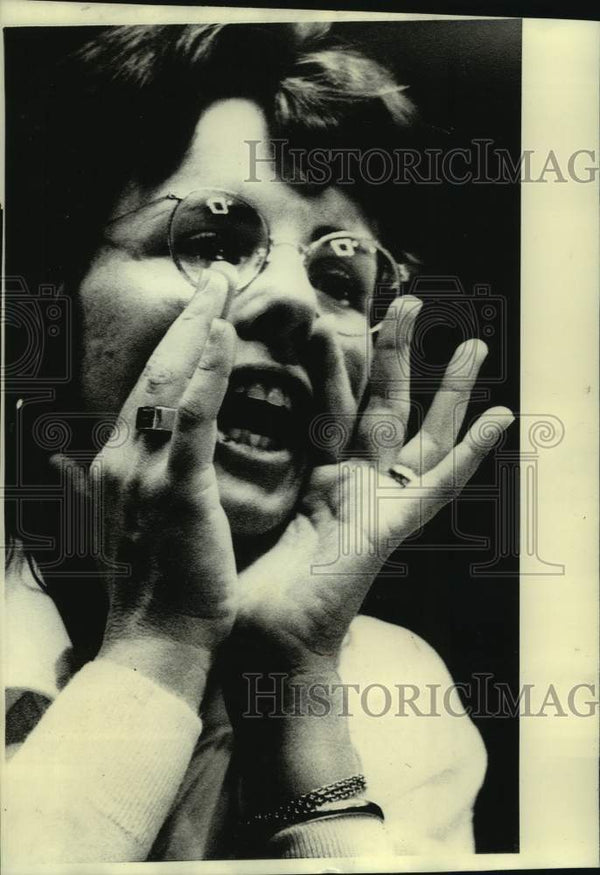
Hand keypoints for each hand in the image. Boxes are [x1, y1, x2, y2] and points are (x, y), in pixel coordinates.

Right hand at [53, 267, 238, 703]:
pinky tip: (224, 333)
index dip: (174, 349)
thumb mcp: (122, 528)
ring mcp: (144, 472)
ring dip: (198, 329)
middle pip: (156, 374)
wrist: (155, 642)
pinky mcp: (175, 489)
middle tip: (219, 279)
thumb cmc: (155, 588)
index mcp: (116, 467)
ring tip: (225, 287)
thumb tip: (68, 463)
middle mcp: (121, 460)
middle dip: (188, 321)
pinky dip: (207, 371)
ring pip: (170, 384)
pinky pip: (191, 418)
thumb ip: (102, 487)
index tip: (200, 313)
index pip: (147, 394)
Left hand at [234, 296, 513, 671]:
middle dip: (396, 352)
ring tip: (471, 343)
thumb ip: (235, 463)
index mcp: (316, 476)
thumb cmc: (242, 583)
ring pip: (417, 432)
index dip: (333, 361)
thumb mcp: (235, 506)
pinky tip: (502, 419)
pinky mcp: (390, 528)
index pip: (330, 403)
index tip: (328, 316)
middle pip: (381, 403)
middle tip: (408, 300)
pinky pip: (437, 485)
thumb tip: (201, 417)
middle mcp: (351, 483)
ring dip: (447, 388)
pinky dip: (472, 453)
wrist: (260, 646)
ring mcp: (376, 504)